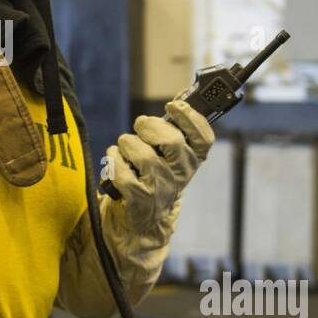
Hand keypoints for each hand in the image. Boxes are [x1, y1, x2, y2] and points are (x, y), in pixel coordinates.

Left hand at [103, 99, 214, 231]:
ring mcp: (160, 189)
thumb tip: (180, 100)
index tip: (173, 106)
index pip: (203, 139)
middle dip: (150, 126)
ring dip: (127, 144)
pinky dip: (113, 161)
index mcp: (192, 161)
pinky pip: (122, 173)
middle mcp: (180, 175)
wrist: (143, 217)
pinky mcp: (139, 200)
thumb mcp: (170, 156)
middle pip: (172, 141)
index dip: (190, 118)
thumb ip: (174, 131)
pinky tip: (115, 161)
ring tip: (125, 146)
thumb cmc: (155, 176)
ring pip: (143, 155)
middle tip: (140, 125)